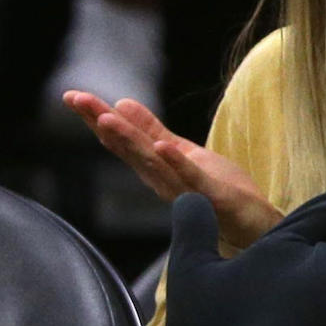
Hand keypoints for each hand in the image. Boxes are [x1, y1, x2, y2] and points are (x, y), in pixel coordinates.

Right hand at [67, 95, 279, 247]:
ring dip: (129, 141)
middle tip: (77, 101)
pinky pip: (190, 178)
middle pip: (129, 149)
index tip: (72, 97)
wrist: (252, 229)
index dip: (96, 118)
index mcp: (154, 169)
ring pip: (152, 163)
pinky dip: (175, 164)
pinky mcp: (211, 197)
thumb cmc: (218, 192)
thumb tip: (121, 103)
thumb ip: (152, 131)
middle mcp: (162, 181)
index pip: (121, 140)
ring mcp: (184, 190)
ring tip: (108, 119)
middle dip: (102, 124)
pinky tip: (162, 146)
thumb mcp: (182, 153)